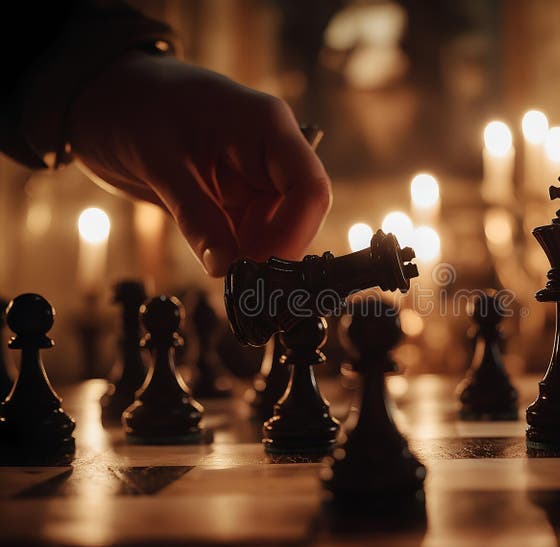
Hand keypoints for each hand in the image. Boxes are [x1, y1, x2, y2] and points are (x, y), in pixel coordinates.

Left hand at [68, 51, 331, 275]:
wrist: (102, 95)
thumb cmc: (132, 105)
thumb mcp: (159, 161)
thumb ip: (196, 215)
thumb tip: (226, 269)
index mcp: (266, 127)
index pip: (309, 188)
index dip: (294, 234)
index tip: (261, 270)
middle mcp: (270, 154)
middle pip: (299, 214)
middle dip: (275, 253)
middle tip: (243, 290)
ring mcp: (254, 177)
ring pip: (276, 231)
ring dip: (256, 261)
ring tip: (230, 287)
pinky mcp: (236, 198)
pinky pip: (250, 235)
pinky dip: (238, 258)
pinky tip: (220, 270)